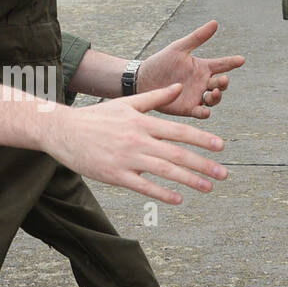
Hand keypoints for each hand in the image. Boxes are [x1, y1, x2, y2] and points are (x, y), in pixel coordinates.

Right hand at [43, 85, 227, 204]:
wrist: (63, 130)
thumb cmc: (96, 117)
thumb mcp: (126, 103)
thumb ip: (155, 97)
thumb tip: (180, 87)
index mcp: (142, 121)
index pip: (178, 131)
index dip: (202, 139)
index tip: (221, 147)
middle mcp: (138, 139)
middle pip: (177, 153)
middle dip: (203, 164)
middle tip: (224, 174)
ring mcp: (126, 158)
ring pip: (164, 170)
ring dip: (189, 180)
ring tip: (208, 188)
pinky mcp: (115, 175)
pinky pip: (143, 186)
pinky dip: (162, 193)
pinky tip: (178, 199)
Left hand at [137, 20, 244, 118]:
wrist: (143, 80)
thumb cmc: (161, 62)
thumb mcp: (179, 48)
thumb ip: (197, 37)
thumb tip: (215, 22)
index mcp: (203, 67)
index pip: (222, 64)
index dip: (232, 62)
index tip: (241, 59)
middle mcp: (203, 82)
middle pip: (220, 84)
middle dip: (224, 83)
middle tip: (222, 79)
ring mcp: (197, 96)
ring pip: (214, 99)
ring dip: (217, 97)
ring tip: (214, 92)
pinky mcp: (188, 108)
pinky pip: (201, 112)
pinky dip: (205, 113)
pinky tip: (205, 110)